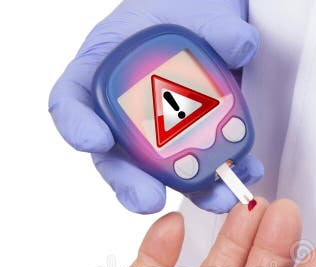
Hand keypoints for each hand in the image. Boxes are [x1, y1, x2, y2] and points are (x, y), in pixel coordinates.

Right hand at [49, 0, 262, 213]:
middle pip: (114, 158)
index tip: (95, 139)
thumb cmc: (181, 15)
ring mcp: (159, 137)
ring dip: (190, 189)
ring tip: (215, 194)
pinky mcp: (194, 147)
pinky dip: (226, 175)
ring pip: (163, 174)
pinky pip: (205, 168)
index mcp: (101, 73)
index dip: (77, 126)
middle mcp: (124, 115)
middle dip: (130, 182)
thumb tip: (238, 43)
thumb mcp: (192, 8)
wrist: (214, 27)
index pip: (71, 103)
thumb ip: (212, 25)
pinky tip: (244, 172)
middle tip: (147, 198)